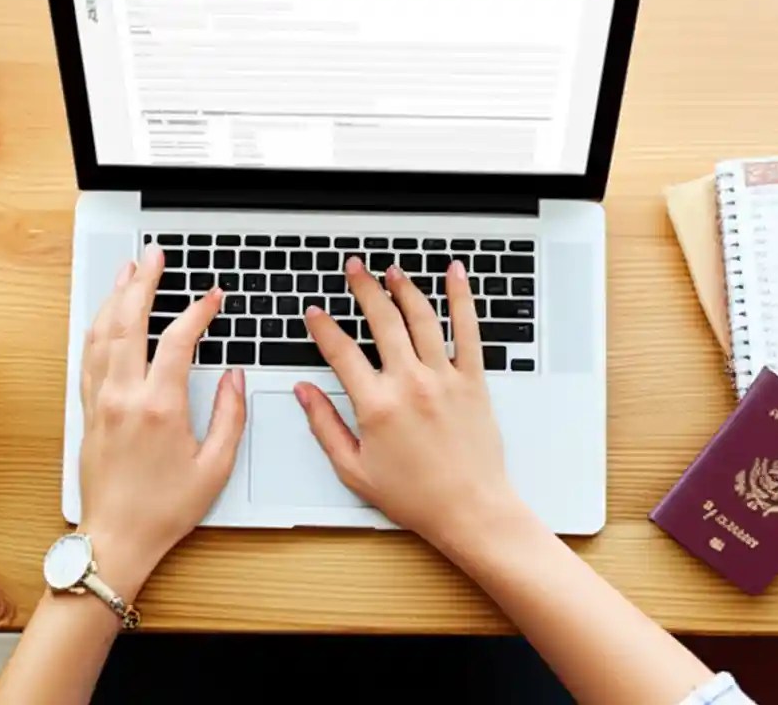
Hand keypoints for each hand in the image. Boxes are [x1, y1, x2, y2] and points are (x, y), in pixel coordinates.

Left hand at [78, 244, 245, 594]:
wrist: (117, 539)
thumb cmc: (164, 510)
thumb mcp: (216, 466)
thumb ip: (230, 416)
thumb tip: (232, 377)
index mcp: (159, 407)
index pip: (178, 339)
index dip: (198, 311)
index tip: (212, 296)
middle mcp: (124, 396)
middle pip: (129, 321)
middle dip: (143, 282)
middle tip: (155, 256)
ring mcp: (100, 401)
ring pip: (102, 333)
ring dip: (115, 296)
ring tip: (128, 271)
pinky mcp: (88, 411)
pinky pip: (89, 355)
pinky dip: (99, 326)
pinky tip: (106, 314)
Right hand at [294, 257, 521, 547]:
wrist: (470, 509)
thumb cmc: (415, 496)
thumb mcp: (354, 469)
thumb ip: (324, 425)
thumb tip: (304, 393)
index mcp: (376, 406)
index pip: (341, 352)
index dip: (323, 327)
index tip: (314, 313)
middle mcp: (410, 384)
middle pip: (382, 321)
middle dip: (363, 288)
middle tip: (353, 268)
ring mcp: (444, 379)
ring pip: (421, 318)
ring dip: (403, 287)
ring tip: (391, 270)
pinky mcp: (473, 381)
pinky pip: (468, 330)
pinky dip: (462, 298)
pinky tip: (455, 275)